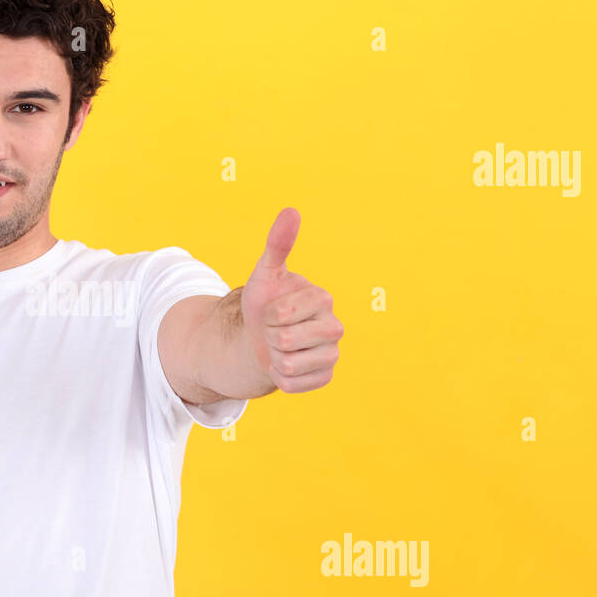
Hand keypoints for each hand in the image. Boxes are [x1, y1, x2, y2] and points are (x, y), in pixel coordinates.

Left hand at [240, 208, 342, 392]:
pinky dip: (278, 377)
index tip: (273, 310)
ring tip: (280, 346)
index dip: (269, 315)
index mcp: (323, 299)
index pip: (283, 314)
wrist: (261, 338)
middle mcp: (335, 327)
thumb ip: (277, 244)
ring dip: (274, 358)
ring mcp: (333, 354)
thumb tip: (291, 211)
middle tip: (275, 330)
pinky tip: (284, 364)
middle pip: (286, 342)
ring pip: (288, 366)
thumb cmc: (265, 304)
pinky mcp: (325, 377)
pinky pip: (292, 385)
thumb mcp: (265, 274)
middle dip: (270, 337)